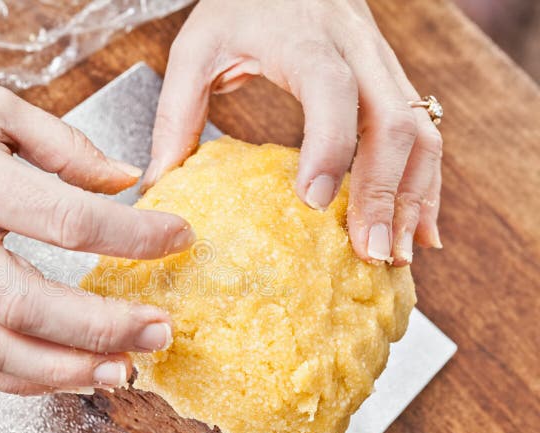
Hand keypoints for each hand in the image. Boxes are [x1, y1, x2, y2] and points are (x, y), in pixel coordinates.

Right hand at [0, 22, 193, 394]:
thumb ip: (63, 144)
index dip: (130, 235)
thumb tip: (124, 179)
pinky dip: (23, 381)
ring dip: (65, 372)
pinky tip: (65, 376)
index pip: (63, 219)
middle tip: (158, 330)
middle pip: (27, 304)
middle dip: (102, 327)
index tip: (177, 237)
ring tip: (122, 370)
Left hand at [146, 0, 443, 264]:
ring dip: (415, 198)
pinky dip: (425, 185)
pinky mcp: (392, 81)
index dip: (329, 145)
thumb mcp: (197, 47)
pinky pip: (425, 133)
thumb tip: (159, 183)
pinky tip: (420, 227)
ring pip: (422, 131)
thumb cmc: (241, 2)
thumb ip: (177, 111)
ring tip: (398, 256)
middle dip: (385, 193)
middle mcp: (356, 50)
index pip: (330, 89)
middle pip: (394, 121)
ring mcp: (382, 65)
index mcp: (304, 39)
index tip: (313, 201)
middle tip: (370, 253)